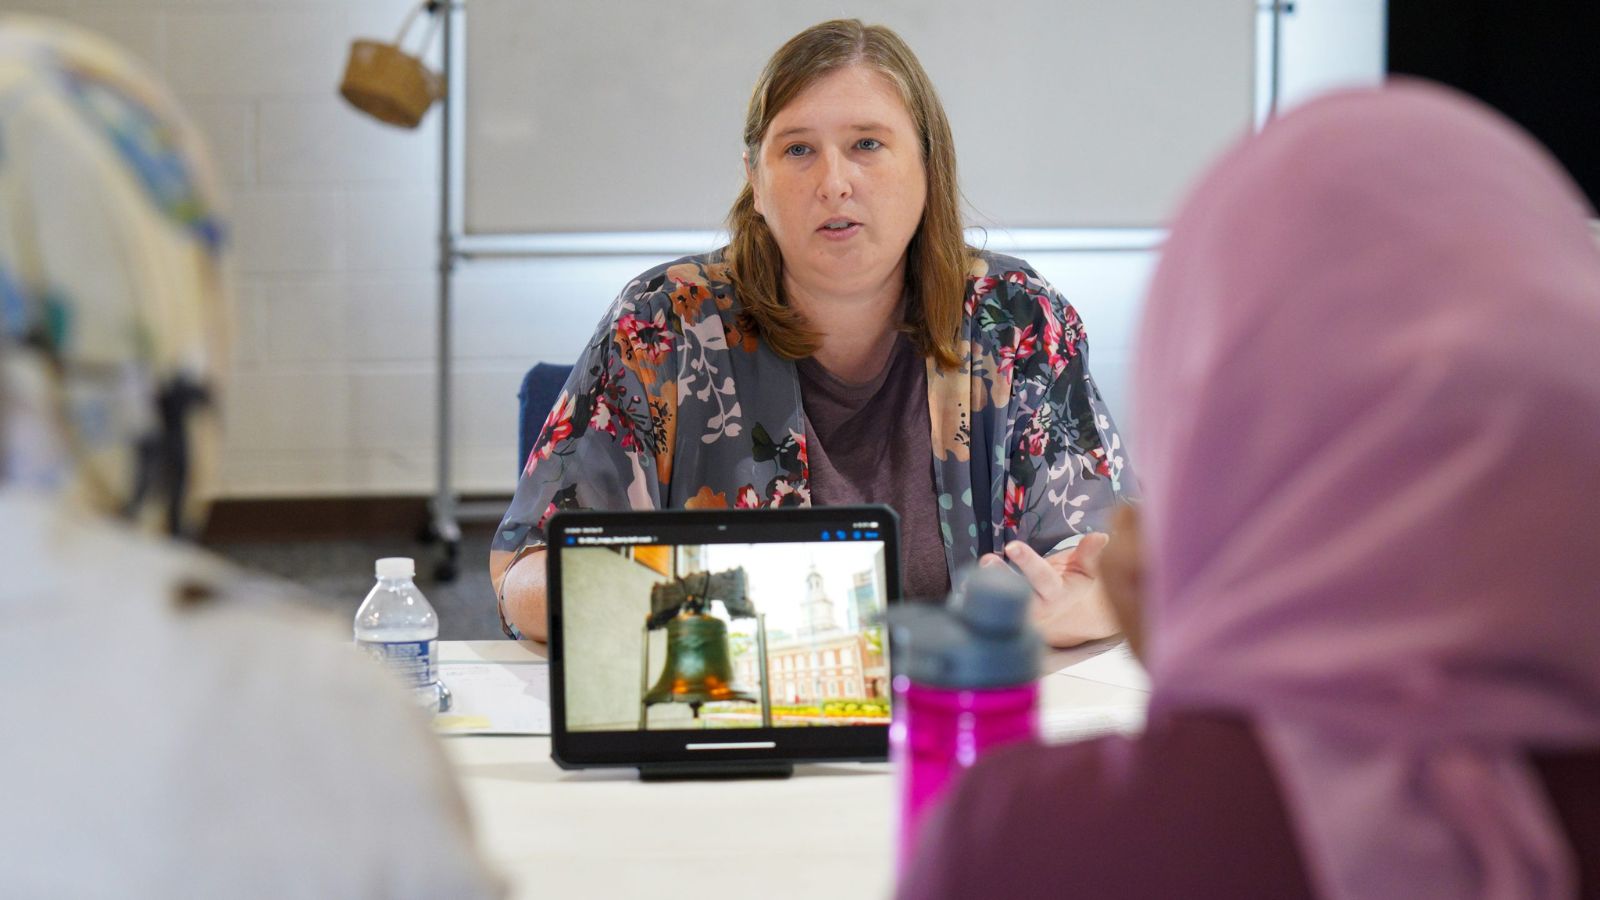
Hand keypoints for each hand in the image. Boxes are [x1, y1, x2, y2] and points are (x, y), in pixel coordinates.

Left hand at [980, 535, 1117, 647]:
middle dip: (1002, 577)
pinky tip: (967, 583)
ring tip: (974, 570)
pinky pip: (990, 609)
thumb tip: (1102, 537)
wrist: (1063, 610)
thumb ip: (1090, 555)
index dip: (1028, 562)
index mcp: (1058, 595)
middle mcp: (1037, 608)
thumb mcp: (1086, 569)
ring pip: (1002, 603)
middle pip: (1018, 594)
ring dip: (987, 587)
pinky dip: (978, 597)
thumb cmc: (1073, 581)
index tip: (1012, 545)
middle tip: (986, 560)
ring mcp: (1021, 614)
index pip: (1042, 578)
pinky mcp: (1007, 617)